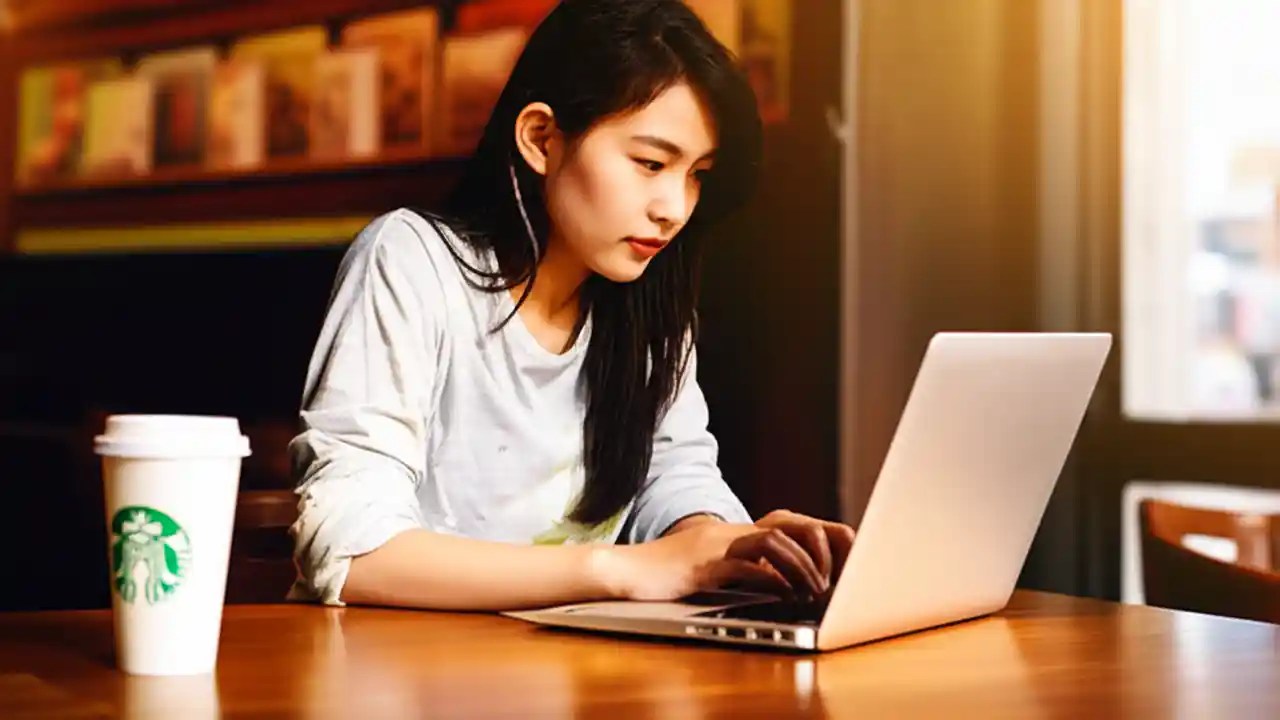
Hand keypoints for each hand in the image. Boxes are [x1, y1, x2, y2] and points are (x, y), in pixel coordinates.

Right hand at [600, 511, 855, 601]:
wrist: (624, 570)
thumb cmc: (664, 575)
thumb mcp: (710, 569)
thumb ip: (741, 569)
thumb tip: (777, 583)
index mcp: (732, 532)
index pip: (784, 524)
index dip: (814, 539)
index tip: (834, 564)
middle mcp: (728, 532)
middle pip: (788, 525)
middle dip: (817, 548)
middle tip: (831, 578)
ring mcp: (717, 544)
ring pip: (774, 542)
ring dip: (801, 566)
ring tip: (814, 590)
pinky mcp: (704, 563)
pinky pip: (747, 564)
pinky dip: (771, 578)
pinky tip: (784, 593)